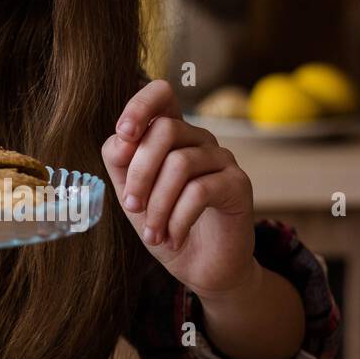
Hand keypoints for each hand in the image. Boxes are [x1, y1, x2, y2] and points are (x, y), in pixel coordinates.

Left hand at [101, 79, 257, 297]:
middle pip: (164, 130)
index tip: (124, 134)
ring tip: (153, 233)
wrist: (200, 265)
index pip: (161, 93)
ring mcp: (222, 158)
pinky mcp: (238, 184)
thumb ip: (121, 160)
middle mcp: (198, 138)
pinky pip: (200, 191)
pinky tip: (172, 238)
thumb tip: (121, 139)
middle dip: (140, 173)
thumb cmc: (162, 222)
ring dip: (157, 205)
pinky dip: (177, 219)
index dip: (140, 105)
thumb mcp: (131, 191)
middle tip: (131, 207)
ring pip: (180, 163)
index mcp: (171, 133)